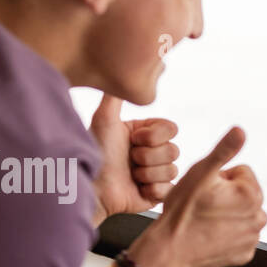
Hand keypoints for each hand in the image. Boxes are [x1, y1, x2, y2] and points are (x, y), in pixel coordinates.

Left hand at [89, 94, 180, 224]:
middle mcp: (154, 151)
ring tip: (130, 175)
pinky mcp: (158, 194)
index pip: (172, 129)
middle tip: (129, 159)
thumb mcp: (104, 119)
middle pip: (174, 150)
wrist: (92, 187)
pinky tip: (136, 188)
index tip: (134, 139)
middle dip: (148, 156)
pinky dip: (151, 189)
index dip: (155, 136)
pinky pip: (168, 189)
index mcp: (146, 133)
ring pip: (172, 170)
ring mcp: (157, 173)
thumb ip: (116, 97)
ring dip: (147, 174)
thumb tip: (123, 72)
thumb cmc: (96, 152)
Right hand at [126, 127, 266, 266]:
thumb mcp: (201, 173)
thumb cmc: (183, 210)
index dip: (221, 177)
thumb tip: (241, 130)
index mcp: (252, 194)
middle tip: (204, 205)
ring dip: (229, 214)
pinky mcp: (245, 254)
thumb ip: (224, 150)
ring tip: (206, 220)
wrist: (171, 250)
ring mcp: (253, 238)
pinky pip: (239, 236)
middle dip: (227, 195)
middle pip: (245, 194)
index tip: (206, 189)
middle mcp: (259, 217)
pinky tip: (211, 235)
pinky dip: (228, 234)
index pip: (242, 172)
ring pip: (242, 214)